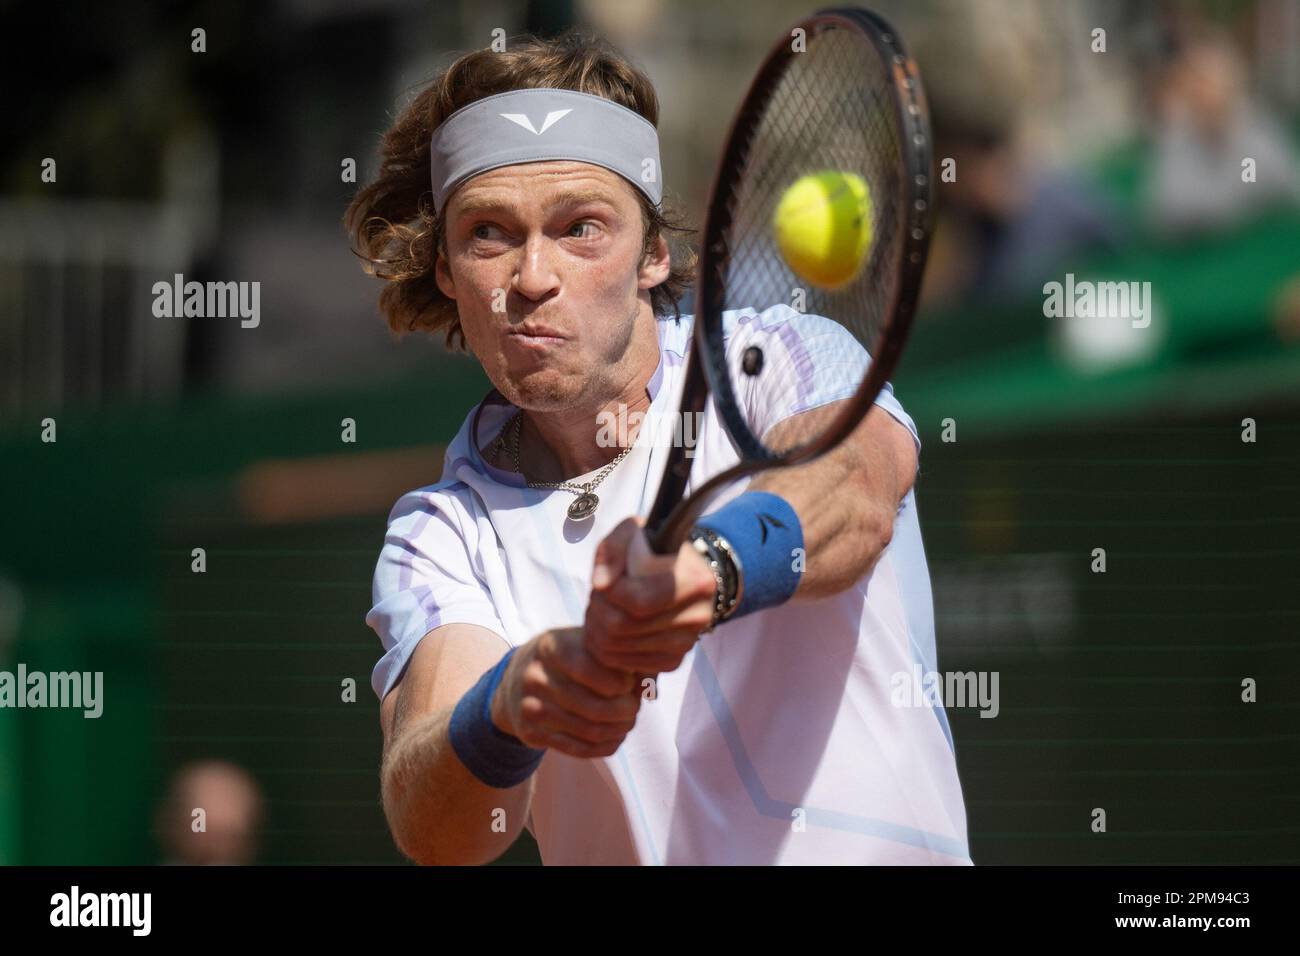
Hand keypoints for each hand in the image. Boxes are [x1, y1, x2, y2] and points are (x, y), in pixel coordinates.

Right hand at [491, 628, 642, 758]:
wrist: (515, 681)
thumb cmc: (566, 658)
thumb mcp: (584, 644)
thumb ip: (617, 656)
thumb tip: (651, 681)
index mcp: (551, 647)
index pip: (592, 669)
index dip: (621, 681)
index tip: (630, 681)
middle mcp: (535, 676)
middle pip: (596, 707)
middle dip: (626, 711)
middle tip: (635, 707)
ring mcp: (530, 707)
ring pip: (591, 731)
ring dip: (619, 730)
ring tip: (627, 721)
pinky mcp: (531, 734)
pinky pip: (579, 749)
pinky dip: (605, 745)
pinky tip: (614, 736)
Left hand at [584, 516, 717, 676]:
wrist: (680, 573)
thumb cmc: (653, 550)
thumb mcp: (632, 533)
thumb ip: (612, 551)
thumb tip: (601, 584)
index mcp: (696, 581)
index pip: (638, 602)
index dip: (608, 593)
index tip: (604, 579)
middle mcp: (698, 616)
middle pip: (622, 627)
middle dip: (596, 610)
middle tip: (596, 596)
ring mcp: (687, 642)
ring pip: (617, 649)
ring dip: (596, 629)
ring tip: (601, 609)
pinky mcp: (674, 660)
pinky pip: (625, 664)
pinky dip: (607, 649)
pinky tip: (610, 628)